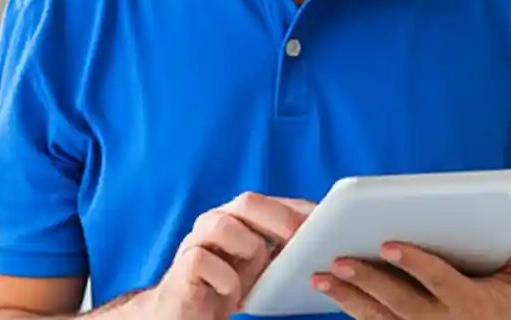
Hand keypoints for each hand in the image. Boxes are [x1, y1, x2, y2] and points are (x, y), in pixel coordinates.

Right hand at [138, 192, 314, 319]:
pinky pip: (204, 261)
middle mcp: (216, 219)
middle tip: (302, 241)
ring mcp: (196, 239)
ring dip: (248, 249)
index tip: (327, 224)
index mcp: (238, 216)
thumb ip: (283, 249)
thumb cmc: (228, 287)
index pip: (274, 201)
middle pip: (248, 202)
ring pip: (224, 225)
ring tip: (255, 274)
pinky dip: (225, 280)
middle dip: (281, 219)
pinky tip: (230, 292)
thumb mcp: (261, 268)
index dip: (300, 210)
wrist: (188, 315)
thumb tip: (324, 243)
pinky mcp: (183, 265)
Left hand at [312, 232, 510, 319]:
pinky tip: (332, 295)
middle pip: (399, 302)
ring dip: (348, 298)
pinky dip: (353, 313)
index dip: (414, 263)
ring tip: (321, 277)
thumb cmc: (505, 313)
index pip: (439, 281)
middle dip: (368, 281)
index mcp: (470, 303)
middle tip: (339, 260)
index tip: (388, 245)